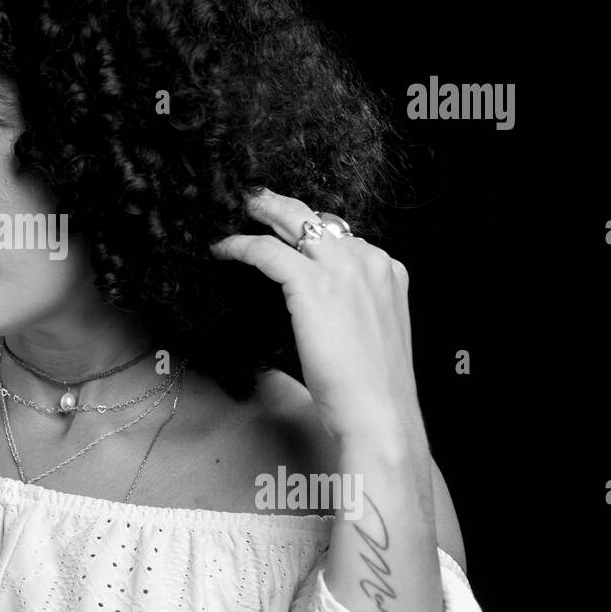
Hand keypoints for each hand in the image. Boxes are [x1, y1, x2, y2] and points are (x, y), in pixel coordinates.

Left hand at [209, 187, 417, 443]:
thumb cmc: (371, 387)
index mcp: (387, 271)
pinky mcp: (313, 284)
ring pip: (293, 222)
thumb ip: (347, 307)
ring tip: (238, 210)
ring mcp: (343, 268)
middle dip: (282, 204)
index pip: (341, 236)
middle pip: (317, 218)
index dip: (309, 231)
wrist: (380, 413)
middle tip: (253, 198)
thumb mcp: (367, 333)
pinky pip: (268, 251)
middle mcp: (369, 260)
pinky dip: (241, 246)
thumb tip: (313, 303)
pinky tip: (223, 249)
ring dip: (261, 212)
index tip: (286, 228)